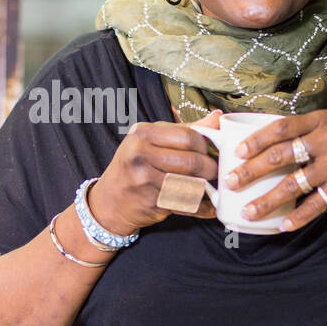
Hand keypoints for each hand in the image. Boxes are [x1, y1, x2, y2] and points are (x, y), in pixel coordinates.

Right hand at [87, 110, 222, 234]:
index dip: (204, 145)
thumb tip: (217, 117)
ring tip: (207, 186)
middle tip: (213, 171)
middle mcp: (140, 154)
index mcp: (142, 133)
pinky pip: (187, 204)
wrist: (109, 201)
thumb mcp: (152, 141)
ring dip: (205, 188)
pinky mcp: (151, 203)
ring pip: (192, 184)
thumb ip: (185, 130)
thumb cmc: (135, 166)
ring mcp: (144, 180)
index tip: (208, 152)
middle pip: (191, 160)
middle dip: (209, 168)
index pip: (188, 136)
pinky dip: (202, 207)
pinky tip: (206, 205)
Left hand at [225, 109, 326, 231]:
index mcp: (320, 121)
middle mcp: (326, 140)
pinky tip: (283, 226)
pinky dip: (297, 218)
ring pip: (292, 184)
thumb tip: (270, 145)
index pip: (280, 128)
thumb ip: (308, 133)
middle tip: (231, 183)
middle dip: (251, 171)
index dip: (256, 141)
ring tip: (250, 211)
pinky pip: (315, 205)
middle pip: (280, 155)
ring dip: (267, 200)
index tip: (237, 153)